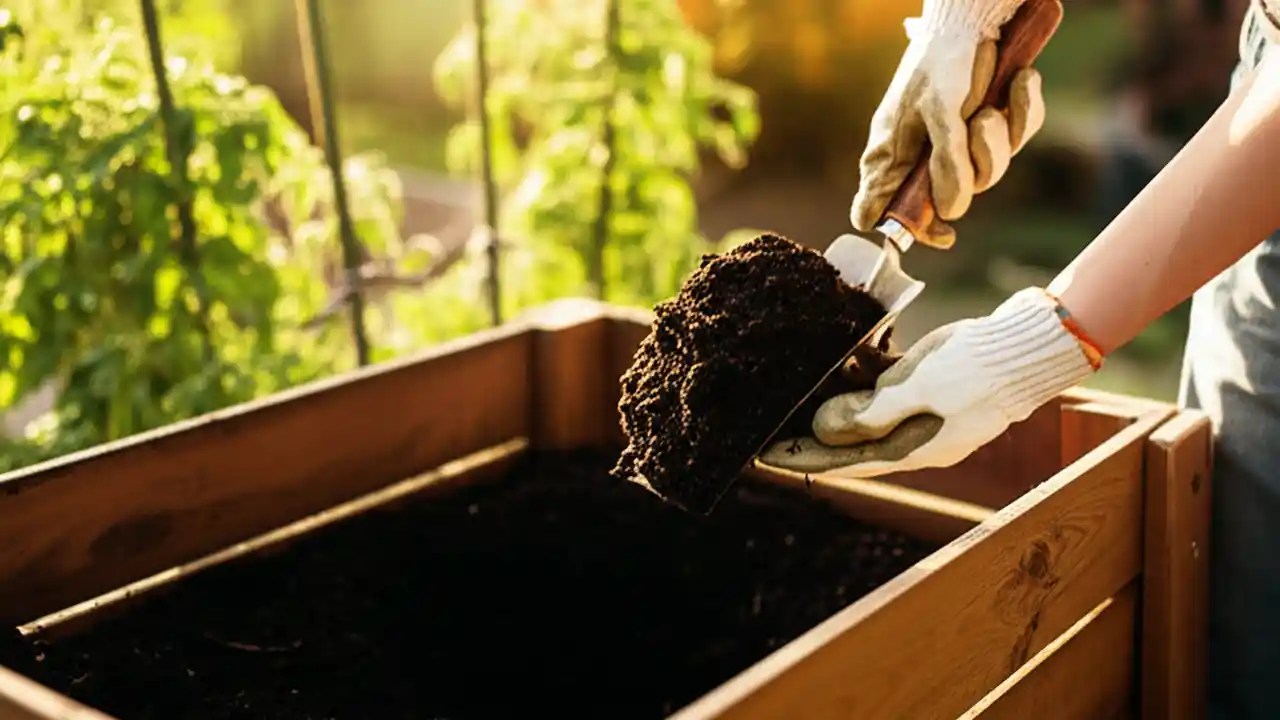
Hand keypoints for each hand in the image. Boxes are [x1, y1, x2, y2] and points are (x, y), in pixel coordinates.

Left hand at [759, 288, 1097, 476]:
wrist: (1032, 343)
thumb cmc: (979, 369)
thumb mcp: (919, 391)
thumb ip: (872, 413)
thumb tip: (825, 431)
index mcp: (913, 449)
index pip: (845, 462)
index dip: (802, 458)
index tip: (763, 457)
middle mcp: (916, 436)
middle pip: (850, 440)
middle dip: (809, 435)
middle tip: (767, 428)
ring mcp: (926, 410)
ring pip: (867, 411)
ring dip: (835, 401)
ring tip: (796, 390)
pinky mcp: (932, 384)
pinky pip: (888, 387)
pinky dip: (865, 375)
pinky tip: (845, 358)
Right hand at [850, 0, 1045, 245]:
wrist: (972, 18)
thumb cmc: (940, 63)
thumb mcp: (939, 112)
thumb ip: (945, 163)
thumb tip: (951, 210)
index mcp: (893, 156)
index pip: (892, 211)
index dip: (917, 228)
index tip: (945, 236)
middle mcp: (924, 155)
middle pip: (955, 196)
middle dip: (976, 165)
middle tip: (976, 126)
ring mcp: (960, 142)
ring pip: (991, 168)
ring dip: (999, 136)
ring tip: (991, 104)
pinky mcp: (993, 124)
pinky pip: (1018, 135)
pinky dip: (1023, 109)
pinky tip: (1020, 81)